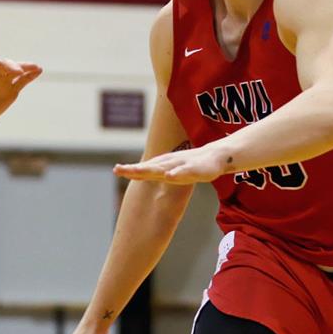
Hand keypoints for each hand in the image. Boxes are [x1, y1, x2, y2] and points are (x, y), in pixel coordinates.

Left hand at [0, 54, 41, 127]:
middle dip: (10, 65)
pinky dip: (30, 75)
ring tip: (35, 67)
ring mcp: (3, 81)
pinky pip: (22, 81)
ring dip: (25, 67)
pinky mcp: (11, 90)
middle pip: (3, 64)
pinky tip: (38, 71)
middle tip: (17, 71)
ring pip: (16, 71)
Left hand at [113, 142, 231, 184]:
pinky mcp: (195, 168)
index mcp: (164, 165)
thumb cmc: (192, 164)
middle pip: (148, 168)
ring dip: (150, 170)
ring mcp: (181, 165)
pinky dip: (176, 174)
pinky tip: (169, 176)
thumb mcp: (173, 170)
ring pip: (163, 168)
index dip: (130, 170)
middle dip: (133, 170)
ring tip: (136, 172)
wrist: (216, 156)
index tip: (116, 170)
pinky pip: (185, 172)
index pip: (144, 168)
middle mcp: (169, 164)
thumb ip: (159, 172)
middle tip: (117, 169)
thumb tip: (144, 177)